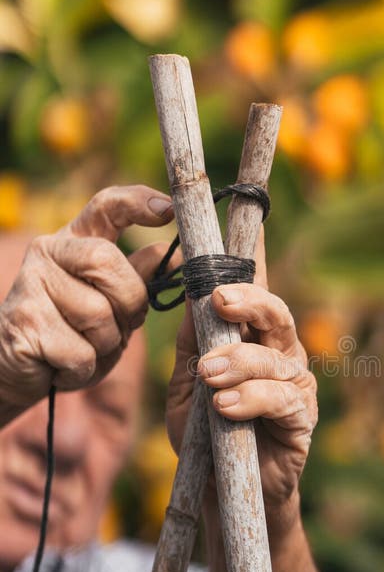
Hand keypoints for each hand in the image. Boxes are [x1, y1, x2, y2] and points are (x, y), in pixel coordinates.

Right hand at [0, 185, 172, 418]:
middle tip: (119, 328)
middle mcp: (47, 252)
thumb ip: (138, 277)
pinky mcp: (23, 323)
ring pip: (98, 315)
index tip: (167, 210)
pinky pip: (80, 352)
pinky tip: (63, 366)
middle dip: (129, 304)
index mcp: (74, 241)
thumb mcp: (111, 302)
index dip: (138, 203)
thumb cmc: (72, 331)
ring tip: (84, 349)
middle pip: (108, 263)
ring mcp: (30, 284)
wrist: (17, 369)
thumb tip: (177, 255)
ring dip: (105, 345)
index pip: (106, 206)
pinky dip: (84, 369)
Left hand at [166, 235, 317, 529]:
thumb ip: (193, 345)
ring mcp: (295, 385)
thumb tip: (195, 296)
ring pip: (275, 357)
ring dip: (239, 363)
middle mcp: (279, 352)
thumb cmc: (206, 435)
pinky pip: (281, 400)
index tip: (243, 220)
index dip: (252, 254)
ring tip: (209, 378)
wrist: (222, 495)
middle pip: (274, 311)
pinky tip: (225, 409)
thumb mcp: (188, 385)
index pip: (254, 290)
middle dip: (249, 301)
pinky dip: (251, 400)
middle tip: (220, 302)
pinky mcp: (302, 419)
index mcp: (252, 337)